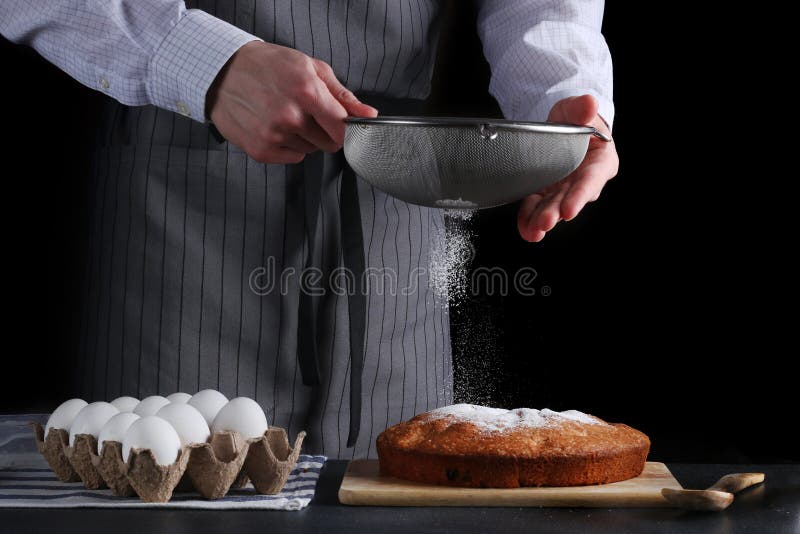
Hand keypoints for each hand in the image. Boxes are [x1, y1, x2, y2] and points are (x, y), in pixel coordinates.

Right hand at [207, 41, 377, 163]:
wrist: (222, 72)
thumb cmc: (267, 65)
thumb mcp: (310, 68)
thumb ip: (343, 95)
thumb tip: (369, 115)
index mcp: (306, 91)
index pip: (343, 128)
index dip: (347, 129)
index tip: (343, 125)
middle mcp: (290, 116)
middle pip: (329, 144)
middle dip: (325, 132)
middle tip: (308, 113)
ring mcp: (274, 135)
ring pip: (310, 151)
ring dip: (304, 137)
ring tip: (285, 115)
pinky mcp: (261, 150)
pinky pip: (293, 158)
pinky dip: (288, 146)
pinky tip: (274, 127)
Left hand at [517, 94, 618, 241]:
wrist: (564, 125)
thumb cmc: (577, 118)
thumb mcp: (577, 109)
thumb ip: (582, 109)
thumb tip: (589, 103)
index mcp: (601, 161)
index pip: (591, 180)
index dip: (580, 195)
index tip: (569, 209)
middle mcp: (584, 180)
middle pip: (571, 199)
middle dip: (557, 212)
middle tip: (545, 221)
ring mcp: (565, 189)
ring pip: (554, 207)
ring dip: (542, 219)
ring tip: (533, 230)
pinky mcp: (547, 192)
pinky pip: (538, 207)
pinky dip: (530, 218)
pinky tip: (526, 228)